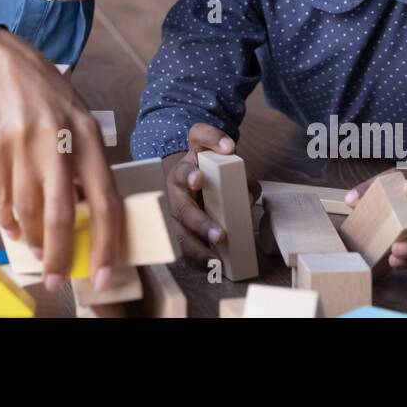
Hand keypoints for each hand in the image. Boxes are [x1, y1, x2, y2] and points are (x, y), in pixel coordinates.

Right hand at [0, 26, 121, 292]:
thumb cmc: (41, 90)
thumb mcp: (75, 116)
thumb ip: (83, 159)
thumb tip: (86, 212)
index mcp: (87, 134)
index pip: (105, 198)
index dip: (108, 242)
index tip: (104, 273)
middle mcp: (58, 138)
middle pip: (63, 211)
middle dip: (62, 253)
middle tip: (59, 280)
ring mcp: (24, 141)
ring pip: (28, 208)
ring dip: (33, 239)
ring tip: (37, 254)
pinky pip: (3, 194)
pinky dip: (9, 218)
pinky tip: (14, 230)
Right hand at [162, 123, 259, 268]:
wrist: (189, 174)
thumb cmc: (203, 163)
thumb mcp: (208, 145)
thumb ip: (217, 141)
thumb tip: (231, 153)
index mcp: (183, 172)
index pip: (184, 170)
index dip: (191, 175)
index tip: (199, 179)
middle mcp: (175, 195)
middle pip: (182, 211)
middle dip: (200, 223)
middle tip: (219, 235)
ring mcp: (175, 215)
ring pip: (179, 234)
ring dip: (197, 247)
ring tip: (215, 259)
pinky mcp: (180, 231)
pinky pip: (185, 247)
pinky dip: (198, 258)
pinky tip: (212, 265)